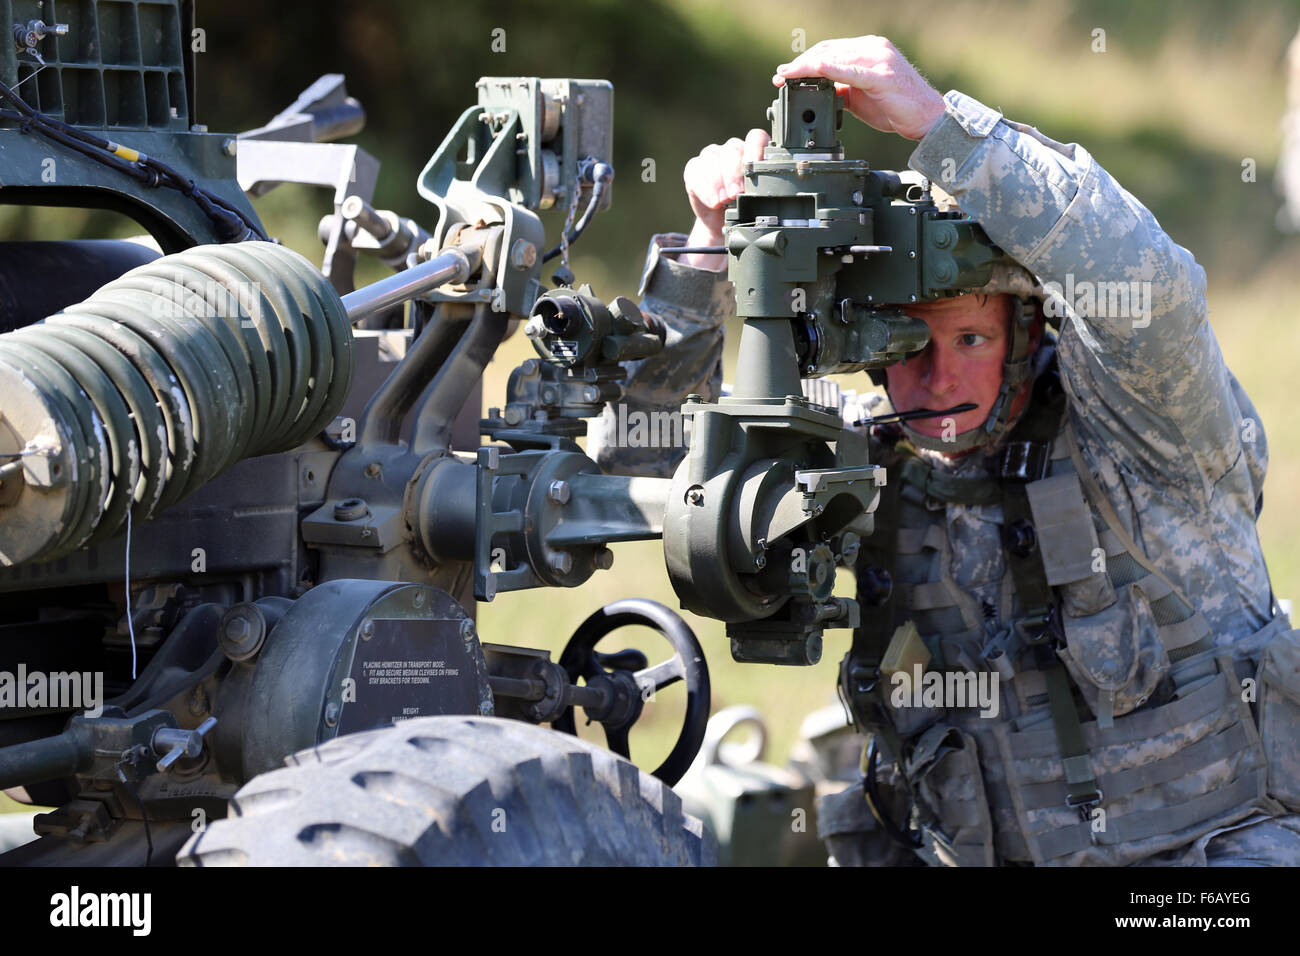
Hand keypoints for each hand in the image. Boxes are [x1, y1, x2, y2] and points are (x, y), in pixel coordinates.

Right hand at [680, 128, 769, 268]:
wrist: (722, 226)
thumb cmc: (746, 210)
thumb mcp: (760, 201)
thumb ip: (766, 191)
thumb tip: (772, 195)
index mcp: (755, 153)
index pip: (756, 137)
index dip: (756, 148)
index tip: (755, 166)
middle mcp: (734, 151)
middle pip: (733, 149)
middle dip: (734, 173)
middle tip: (736, 194)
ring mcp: (713, 157)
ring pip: (713, 157)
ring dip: (718, 181)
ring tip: (724, 201)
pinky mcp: (695, 169)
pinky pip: (696, 171)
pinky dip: (705, 188)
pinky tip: (713, 202)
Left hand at [773, 35, 944, 140]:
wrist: (926, 117)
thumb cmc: (897, 107)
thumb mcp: (861, 96)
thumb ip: (842, 89)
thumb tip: (820, 92)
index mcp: (868, 50)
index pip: (830, 50)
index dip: (805, 61)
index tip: (785, 73)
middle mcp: (873, 48)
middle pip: (828, 50)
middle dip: (800, 64)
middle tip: (780, 76)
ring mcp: (878, 59)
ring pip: (834, 57)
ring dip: (807, 67)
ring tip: (788, 77)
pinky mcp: (881, 75)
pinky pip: (849, 70)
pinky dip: (828, 70)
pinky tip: (812, 73)